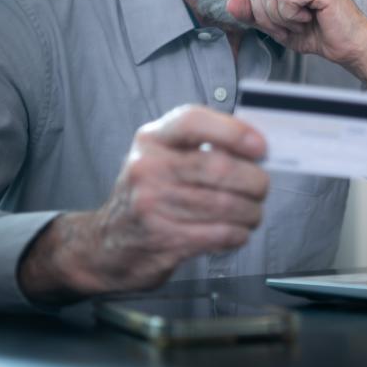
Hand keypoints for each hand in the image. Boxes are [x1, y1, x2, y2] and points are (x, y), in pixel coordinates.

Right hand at [18, 105, 267, 302]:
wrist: (105, 244)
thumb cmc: (147, 194)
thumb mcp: (162, 158)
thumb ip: (202, 147)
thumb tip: (256, 150)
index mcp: (152, 139)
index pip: (194, 121)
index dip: (233, 131)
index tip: (260, 146)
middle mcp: (148, 167)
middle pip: (218, 168)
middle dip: (253, 180)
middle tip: (261, 187)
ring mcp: (152, 204)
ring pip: (223, 204)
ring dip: (250, 211)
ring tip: (252, 213)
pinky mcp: (162, 238)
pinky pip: (218, 233)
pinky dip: (237, 234)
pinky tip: (237, 232)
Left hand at [226, 0, 366, 102]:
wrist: (350, 46)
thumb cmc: (318, 32)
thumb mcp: (276, 24)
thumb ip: (253, 13)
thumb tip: (231, 3)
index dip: (259, 6)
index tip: (284, 17)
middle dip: (268, 13)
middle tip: (293, 22)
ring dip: (281, 17)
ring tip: (302, 20)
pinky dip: (291, 17)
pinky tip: (310, 17)